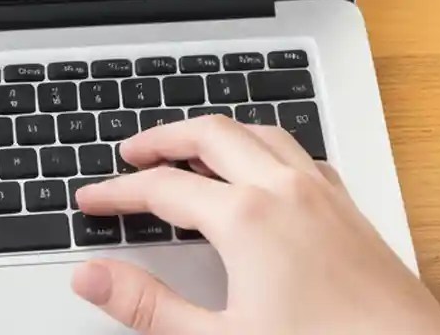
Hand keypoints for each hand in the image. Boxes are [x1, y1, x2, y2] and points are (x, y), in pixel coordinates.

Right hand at [71, 116, 439, 334]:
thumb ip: (149, 305)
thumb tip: (93, 275)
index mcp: (246, 218)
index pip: (162, 187)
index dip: (118, 191)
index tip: (91, 200)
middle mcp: (284, 190)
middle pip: (210, 135)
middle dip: (164, 138)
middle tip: (131, 154)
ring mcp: (322, 193)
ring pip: (258, 133)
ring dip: (216, 135)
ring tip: (188, 151)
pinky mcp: (348, 208)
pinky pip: (298, 154)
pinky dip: (264, 148)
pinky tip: (261, 172)